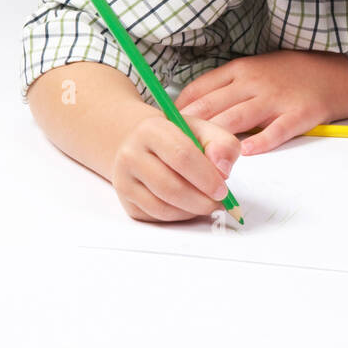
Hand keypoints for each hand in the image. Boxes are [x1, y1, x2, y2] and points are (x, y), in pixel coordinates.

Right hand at [110, 112, 240, 221]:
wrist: (142, 144)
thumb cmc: (176, 137)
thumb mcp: (203, 130)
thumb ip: (222, 144)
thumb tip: (223, 170)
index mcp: (152, 129)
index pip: (182, 156)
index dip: (206, 177)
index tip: (223, 190)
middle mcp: (131, 154)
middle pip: (170, 187)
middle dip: (201, 201)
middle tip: (220, 203)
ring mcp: (124, 179)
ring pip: (162, 207)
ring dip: (192, 211)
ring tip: (208, 204)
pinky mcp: (126, 201)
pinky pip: (156, 217)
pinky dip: (179, 216)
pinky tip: (191, 206)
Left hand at [174, 51, 347, 154]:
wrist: (340, 72)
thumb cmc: (295, 73)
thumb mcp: (258, 69)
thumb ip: (227, 86)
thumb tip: (192, 107)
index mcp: (241, 70)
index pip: (199, 90)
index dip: (177, 111)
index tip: (162, 129)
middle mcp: (255, 82)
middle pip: (212, 107)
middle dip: (188, 129)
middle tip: (169, 150)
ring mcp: (277, 98)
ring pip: (237, 119)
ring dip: (214, 139)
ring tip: (196, 158)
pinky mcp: (299, 114)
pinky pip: (276, 130)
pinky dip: (260, 142)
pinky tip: (244, 153)